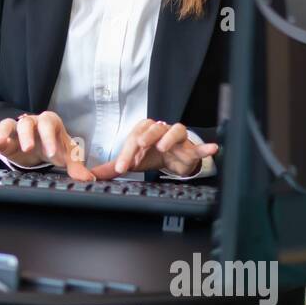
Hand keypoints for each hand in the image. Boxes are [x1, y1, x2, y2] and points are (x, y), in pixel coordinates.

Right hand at [0, 111, 93, 180]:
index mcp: (50, 123)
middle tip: (29, 148)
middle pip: (27, 122)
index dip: (49, 137)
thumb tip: (86, 179)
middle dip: (27, 134)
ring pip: (10, 125)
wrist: (44, 147)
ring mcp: (17, 130)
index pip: (49, 124)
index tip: (51, 153)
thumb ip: (76, 167)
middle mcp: (32, 123)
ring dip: (6, 133)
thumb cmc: (57, 146)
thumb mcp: (68, 155)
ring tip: (2, 142)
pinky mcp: (6, 141)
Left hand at [88, 119, 216, 179]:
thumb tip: (92, 175)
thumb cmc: (152, 155)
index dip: (127, 152)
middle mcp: (161, 131)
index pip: (134, 138)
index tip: (122, 168)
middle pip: (153, 129)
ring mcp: (177, 138)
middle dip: (145, 138)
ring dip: (170, 137)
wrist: (173, 159)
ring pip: (175, 130)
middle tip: (139, 149)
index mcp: (145, 133)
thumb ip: (113, 167)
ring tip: (164, 146)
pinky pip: (200, 146)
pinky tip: (212, 148)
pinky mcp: (191, 148)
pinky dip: (205, 148)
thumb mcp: (133, 161)